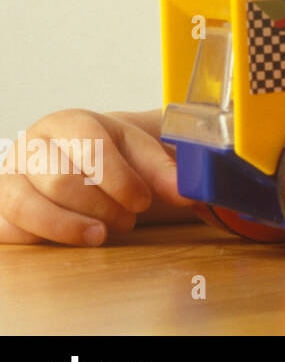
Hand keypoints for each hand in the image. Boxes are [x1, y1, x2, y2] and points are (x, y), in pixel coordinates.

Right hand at [0, 109, 206, 244]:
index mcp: (70, 122)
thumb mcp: (142, 153)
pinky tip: (70, 238)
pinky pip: (7, 228)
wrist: (79, 160)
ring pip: (26, 206)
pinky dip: (41, 238)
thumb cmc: (111, 156)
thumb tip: (189, 191)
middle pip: (60, 181)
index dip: (120, 180)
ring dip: (69, 228)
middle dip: (100, 207)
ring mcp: (9, 175)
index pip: (90, 148)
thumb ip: (164, 170)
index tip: (143, 202)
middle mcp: (32, 145)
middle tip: (128, 221)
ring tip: (101, 235)